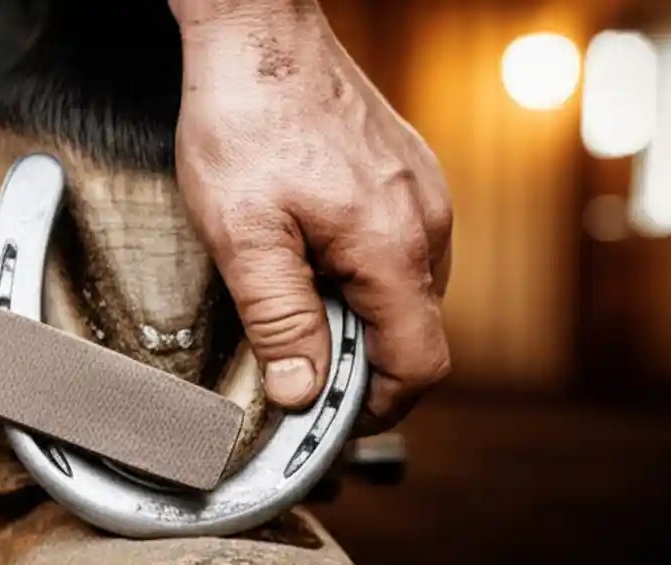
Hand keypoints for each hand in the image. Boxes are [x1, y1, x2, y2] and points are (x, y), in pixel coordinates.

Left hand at [171, 0, 451, 433]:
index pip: (421, 363)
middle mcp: (427, 223)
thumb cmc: (246, 122)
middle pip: (416, 331)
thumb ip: (279, 318)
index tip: (329, 420)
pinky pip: (402, 248)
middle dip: (361, 363)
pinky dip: (363, 274)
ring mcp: (424, 195)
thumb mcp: (244, 234)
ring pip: (408, 291)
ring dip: (359, 316)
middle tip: (296, 364)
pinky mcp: (409, 175)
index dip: (377, 408)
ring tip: (296, 302)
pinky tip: (312, 256)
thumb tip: (302, 392)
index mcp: (393, 247)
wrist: (259, 34)